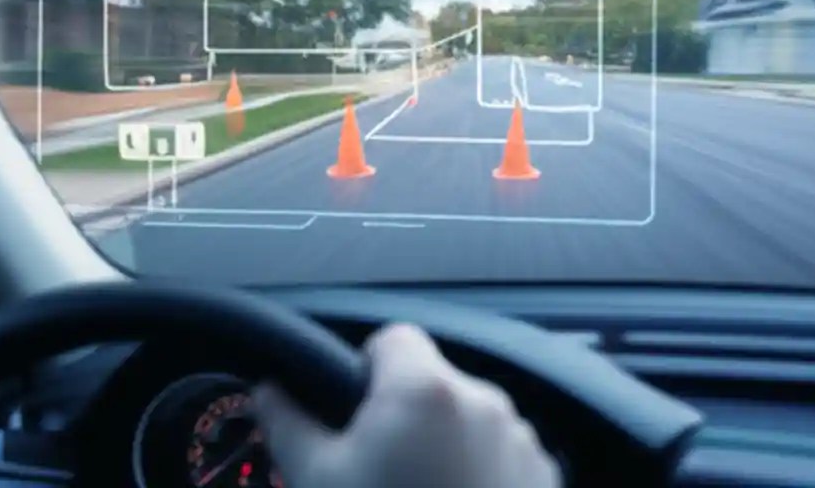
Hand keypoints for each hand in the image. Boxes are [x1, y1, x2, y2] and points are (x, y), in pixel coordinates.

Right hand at [252, 323, 561, 487]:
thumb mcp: (318, 480)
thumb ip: (288, 423)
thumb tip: (269, 390)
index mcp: (425, 389)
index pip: (392, 339)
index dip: (365, 371)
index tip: (354, 417)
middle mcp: (483, 401)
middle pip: (432, 383)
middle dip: (405, 416)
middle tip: (380, 471)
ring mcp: (523, 441)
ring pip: (469, 421)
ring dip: (444, 445)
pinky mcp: (545, 477)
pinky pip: (502, 456)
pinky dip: (480, 474)